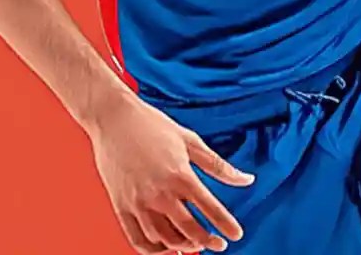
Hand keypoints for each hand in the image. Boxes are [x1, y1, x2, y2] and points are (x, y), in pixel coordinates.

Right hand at [88, 94, 253, 253]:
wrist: (113, 117)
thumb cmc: (151, 125)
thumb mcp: (190, 141)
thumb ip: (219, 166)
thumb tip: (247, 180)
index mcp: (180, 175)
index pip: (211, 209)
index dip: (226, 225)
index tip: (235, 235)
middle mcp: (159, 192)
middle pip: (189, 230)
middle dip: (207, 241)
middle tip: (217, 244)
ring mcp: (138, 202)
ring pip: (165, 239)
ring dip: (182, 246)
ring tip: (192, 243)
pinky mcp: (121, 206)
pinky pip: (138, 239)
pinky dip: (154, 249)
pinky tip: (165, 245)